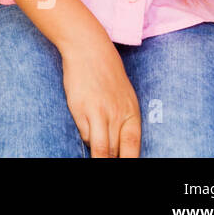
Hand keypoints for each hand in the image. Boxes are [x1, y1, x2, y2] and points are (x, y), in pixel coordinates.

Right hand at [60, 36, 141, 156]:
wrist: (89, 50)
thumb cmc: (107, 73)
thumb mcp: (124, 97)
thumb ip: (122, 120)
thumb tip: (118, 144)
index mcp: (131, 113)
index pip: (132, 148)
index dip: (128, 161)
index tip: (123, 164)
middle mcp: (117, 115)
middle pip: (115, 151)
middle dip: (110, 158)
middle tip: (106, 158)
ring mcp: (99, 113)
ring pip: (100, 148)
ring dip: (98, 156)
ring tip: (97, 157)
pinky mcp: (81, 109)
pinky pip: (84, 134)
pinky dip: (86, 137)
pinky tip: (87, 130)